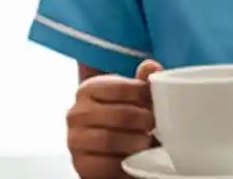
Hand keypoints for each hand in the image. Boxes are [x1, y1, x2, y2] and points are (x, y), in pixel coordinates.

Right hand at [67, 59, 162, 177]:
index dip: (145, 96)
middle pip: (120, 115)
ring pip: (111, 140)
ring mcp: (75, 139)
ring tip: (149, 143)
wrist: (104, 153)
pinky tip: (135, 160)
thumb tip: (151, 66)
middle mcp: (76, 113)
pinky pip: (106, 165)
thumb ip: (141, 83)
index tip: (157, 104)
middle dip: (145, 121)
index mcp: (88, 89)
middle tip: (157, 126)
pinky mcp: (80, 164)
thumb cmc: (120, 121)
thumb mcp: (130, 99)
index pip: (122, 88)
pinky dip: (124, 163)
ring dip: (136, 143)